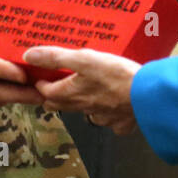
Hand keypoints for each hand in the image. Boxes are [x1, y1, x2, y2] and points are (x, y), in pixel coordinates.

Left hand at [23, 47, 140, 134]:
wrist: (147, 95)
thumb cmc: (116, 75)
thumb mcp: (84, 59)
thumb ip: (56, 57)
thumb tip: (29, 55)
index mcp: (71, 94)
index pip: (45, 93)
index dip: (41, 84)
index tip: (41, 76)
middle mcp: (83, 109)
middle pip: (60, 106)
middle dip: (55, 95)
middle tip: (57, 83)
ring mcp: (102, 117)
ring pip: (84, 112)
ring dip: (82, 103)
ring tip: (88, 88)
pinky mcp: (120, 123)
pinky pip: (109, 119)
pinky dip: (108, 112)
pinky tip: (114, 102)